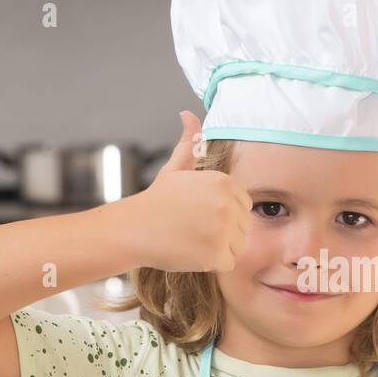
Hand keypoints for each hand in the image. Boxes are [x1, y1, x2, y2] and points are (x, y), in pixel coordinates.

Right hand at [129, 110, 251, 272]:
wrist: (133, 229)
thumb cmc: (156, 201)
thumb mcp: (176, 168)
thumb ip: (190, 143)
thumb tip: (188, 113)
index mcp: (224, 182)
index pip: (244, 205)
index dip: (224, 212)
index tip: (201, 214)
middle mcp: (227, 204)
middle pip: (243, 226)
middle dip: (223, 231)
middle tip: (194, 228)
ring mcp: (223, 230)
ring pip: (237, 245)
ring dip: (218, 247)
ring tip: (192, 239)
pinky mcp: (216, 254)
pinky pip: (227, 262)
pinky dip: (211, 262)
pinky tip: (191, 252)